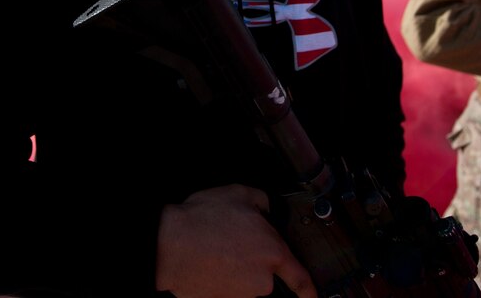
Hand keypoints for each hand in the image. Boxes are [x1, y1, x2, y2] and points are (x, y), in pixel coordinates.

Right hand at [155, 184, 315, 297]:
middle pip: (267, 276)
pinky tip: (209, 261)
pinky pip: (228, 288)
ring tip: (216, 250)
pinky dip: (221, 277)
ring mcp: (241, 294)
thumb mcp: (240, 194)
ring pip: (245, 282)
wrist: (169, 247)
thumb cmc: (201, 221)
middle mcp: (261, 280)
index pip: (300, 278)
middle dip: (255, 264)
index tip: (312, 295)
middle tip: (233, 246)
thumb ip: (264, 203)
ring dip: (236, 269)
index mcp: (272, 252)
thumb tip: (269, 210)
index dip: (309, 289)